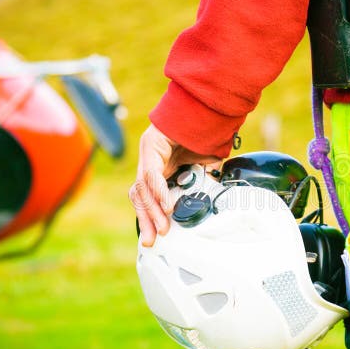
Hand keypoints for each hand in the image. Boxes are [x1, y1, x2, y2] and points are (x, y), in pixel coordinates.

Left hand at [129, 125, 220, 246]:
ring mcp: (148, 151)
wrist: (209, 108)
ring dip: (154, 210)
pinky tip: (167, 206)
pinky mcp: (151, 144)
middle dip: (146, 220)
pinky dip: (159, 191)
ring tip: (164, 227)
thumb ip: (203, 182)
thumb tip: (208, 201)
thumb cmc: (207, 133)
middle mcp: (151, 160)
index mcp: (161, 167)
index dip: (150, 217)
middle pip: (140, 195)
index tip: (155, 236)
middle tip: (152, 240)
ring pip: (143, 188)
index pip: (147, 197)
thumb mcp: (206, 167)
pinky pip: (152, 173)